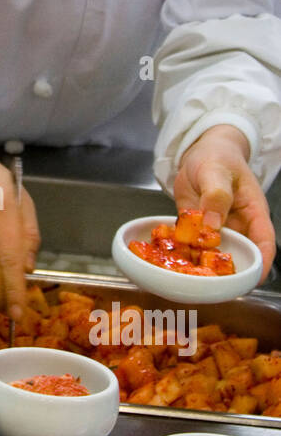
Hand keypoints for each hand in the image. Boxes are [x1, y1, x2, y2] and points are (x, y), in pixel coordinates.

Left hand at [174, 124, 276, 280]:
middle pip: (238, 256)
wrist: (199, 152)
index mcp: (253, 213)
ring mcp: (216, 230)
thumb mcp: (216, 171)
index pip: (264, 243)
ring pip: (213, 255)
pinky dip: (183, 252)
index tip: (251, 280)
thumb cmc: (217, 157)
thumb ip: (216, 195)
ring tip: (186, 274)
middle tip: (209, 284)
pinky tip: (170, 257)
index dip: (261, 264)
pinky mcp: (197, 229)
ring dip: (201, 265)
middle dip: (226, 273)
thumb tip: (213, 225)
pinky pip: (192, 245)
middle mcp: (237, 226)